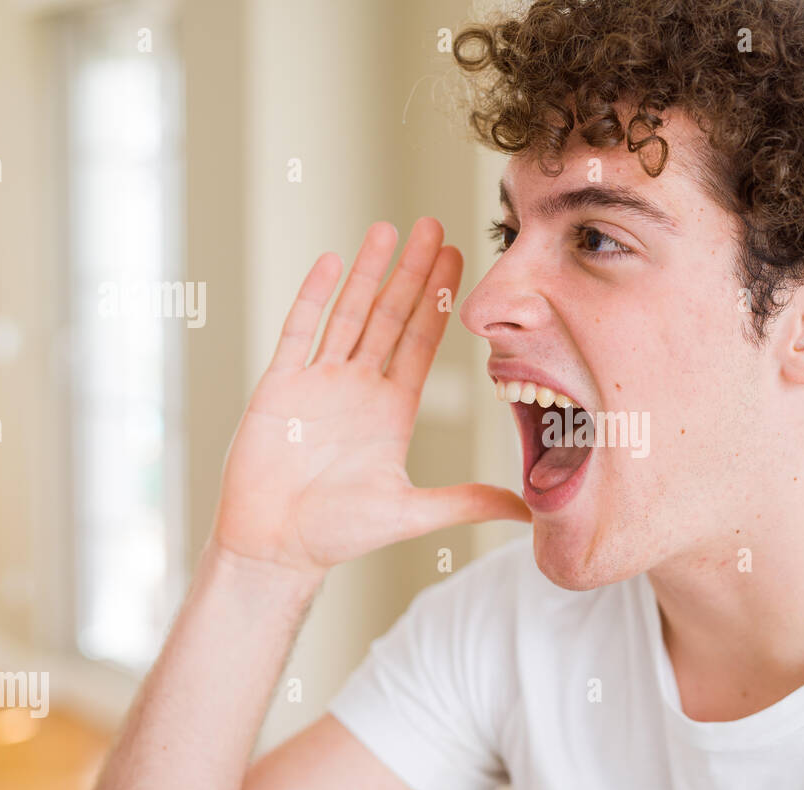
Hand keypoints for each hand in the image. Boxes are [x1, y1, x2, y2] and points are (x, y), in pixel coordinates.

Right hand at [211, 218, 528, 575]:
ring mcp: (318, 383)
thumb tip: (529, 511)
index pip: (421, 342)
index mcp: (391, 410)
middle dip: (412, 272)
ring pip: (348, 314)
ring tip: (388, 229)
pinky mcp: (279, 387)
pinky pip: (299, 332)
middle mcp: (358, 388)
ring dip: (367, 271)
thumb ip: (468, 502)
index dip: (439, 302)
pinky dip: (313, 297)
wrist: (274, 548)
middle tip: (434, 226)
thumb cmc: (338, 534)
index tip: (459, 262)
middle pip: (390, 316)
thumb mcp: (412, 512)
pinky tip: (331, 262)